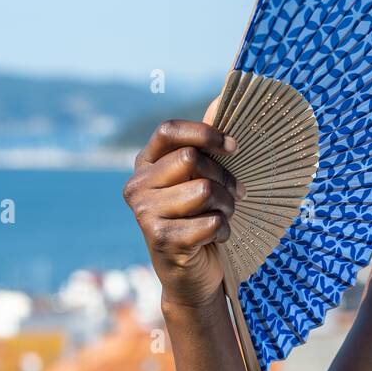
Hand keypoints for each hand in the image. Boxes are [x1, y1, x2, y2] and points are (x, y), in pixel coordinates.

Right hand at [122, 95, 243, 308]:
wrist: (191, 274)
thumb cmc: (200, 217)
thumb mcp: (203, 177)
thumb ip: (207, 141)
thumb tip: (221, 96)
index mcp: (146, 163)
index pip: (169, 130)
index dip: (204, 133)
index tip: (234, 147)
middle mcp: (137, 186)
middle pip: (193, 160)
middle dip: (225, 178)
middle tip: (234, 195)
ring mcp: (144, 214)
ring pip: (204, 191)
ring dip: (227, 206)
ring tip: (222, 217)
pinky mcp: (160, 240)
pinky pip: (209, 222)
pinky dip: (223, 230)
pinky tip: (214, 238)